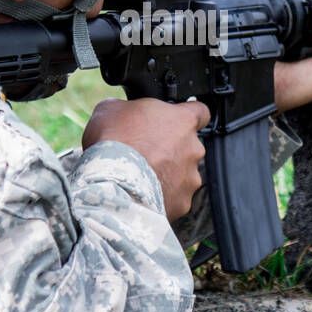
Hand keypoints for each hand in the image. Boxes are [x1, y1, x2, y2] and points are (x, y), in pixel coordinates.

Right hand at [82, 97, 210, 221]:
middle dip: (171, 150)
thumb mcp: (111, 109)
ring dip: (167, 175)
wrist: (110, 182)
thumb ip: (128, 108)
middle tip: (145, 153)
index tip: (175, 121)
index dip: (186, 117)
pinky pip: (174, 198)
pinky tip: (141, 195)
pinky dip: (161, 197)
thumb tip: (123, 112)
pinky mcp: (182, 203)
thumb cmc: (112, 141)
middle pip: (188, 147)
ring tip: (140, 177)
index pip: (201, 112)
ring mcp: (190, 178)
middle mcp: (194, 149)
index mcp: (183, 121)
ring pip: (182, 175)